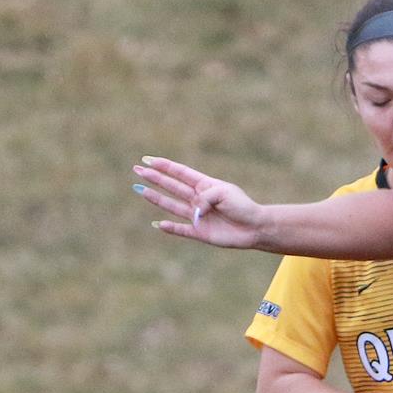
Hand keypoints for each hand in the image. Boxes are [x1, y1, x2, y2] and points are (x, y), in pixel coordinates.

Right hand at [133, 156, 265, 248]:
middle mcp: (198, 199)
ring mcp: (198, 216)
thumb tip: (193, 213)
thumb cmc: (242, 206)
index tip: (148, 160)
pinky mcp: (200, 232)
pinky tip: (158, 224)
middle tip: (137, 170)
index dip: (165, 166)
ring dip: (156, 198)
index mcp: (205, 185)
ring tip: (140, 190)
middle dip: (155, 178)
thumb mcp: (223, 193)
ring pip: (172, 205)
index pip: (180, 173)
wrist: (254, 227)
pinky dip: (171, 228)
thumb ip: (205, 199)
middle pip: (172, 187)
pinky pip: (181, 230)